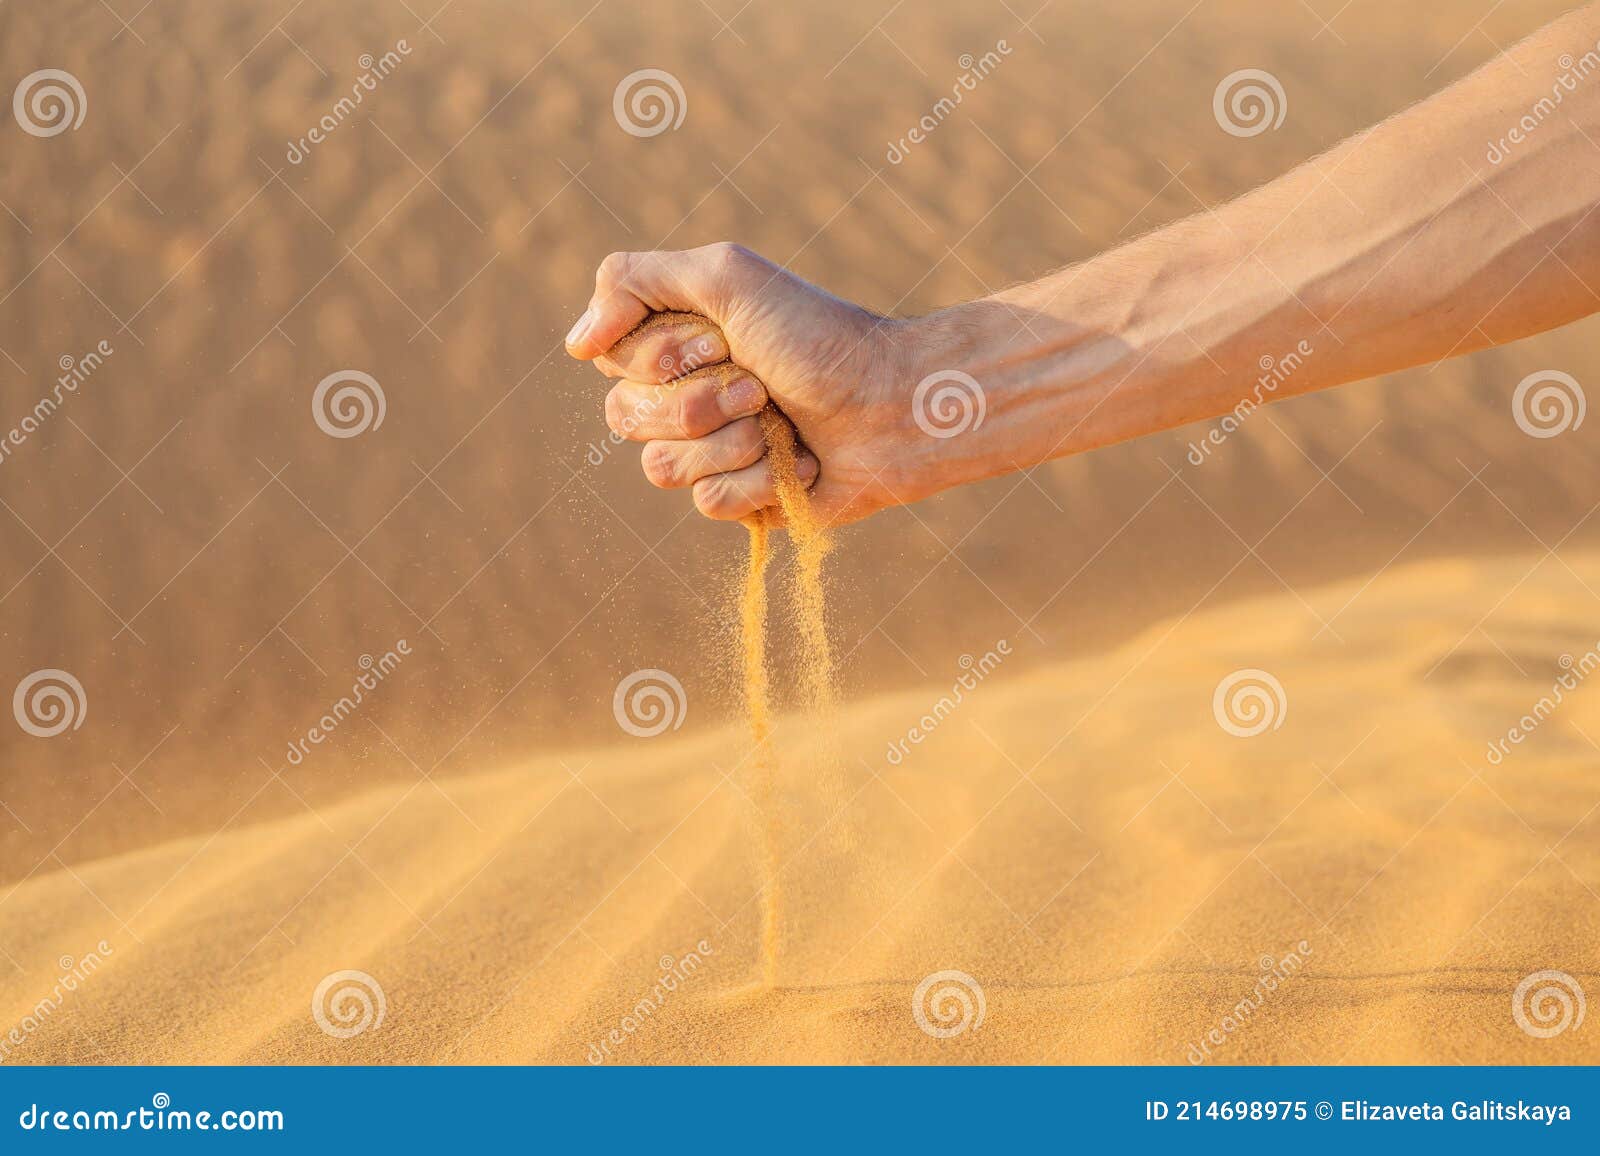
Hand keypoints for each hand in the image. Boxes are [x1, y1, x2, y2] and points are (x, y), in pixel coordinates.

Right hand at [565, 243, 942, 525]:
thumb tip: (574, 344)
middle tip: (761, 386)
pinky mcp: (743, 500)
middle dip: (699, 403)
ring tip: (781, 424)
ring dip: (732, 443)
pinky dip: (760, 479)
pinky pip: (709, 504)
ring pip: (662, 468)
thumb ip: (635, 281)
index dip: (662, 359)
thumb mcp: (728, 277)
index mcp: (676, 344)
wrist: (894, 405)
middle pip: (624, 419)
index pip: (610, 362)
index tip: (723, 340)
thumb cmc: (819, 337)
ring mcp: (712, 453)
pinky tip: (801, 464)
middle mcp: (685, 397)